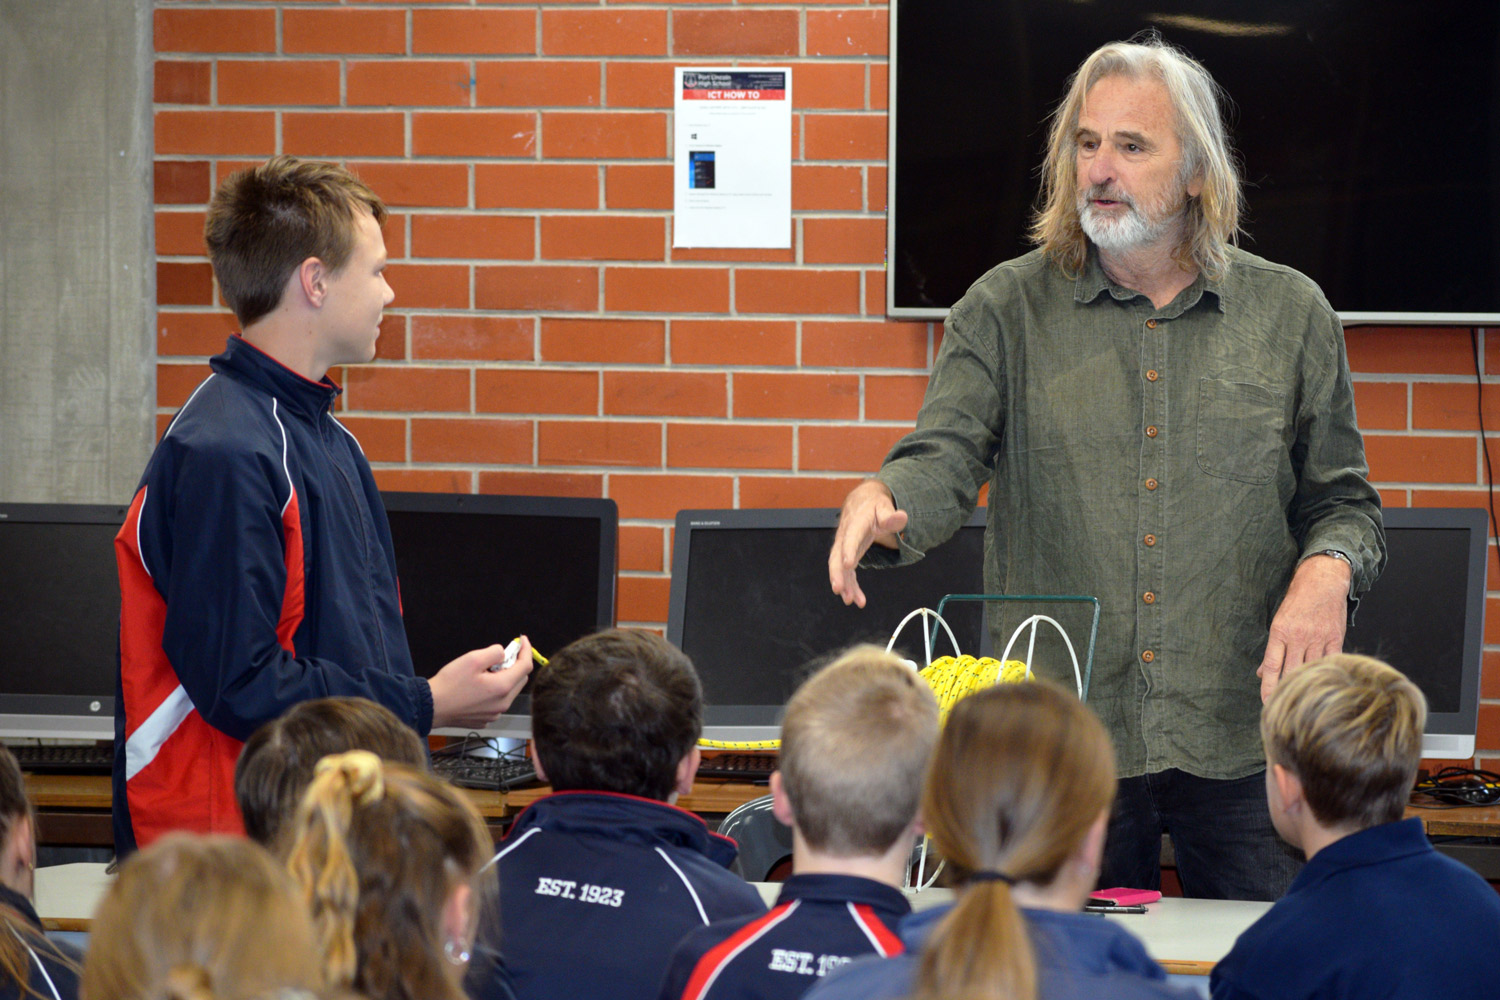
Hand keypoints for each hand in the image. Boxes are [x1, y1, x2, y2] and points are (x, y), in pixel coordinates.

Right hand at [429, 636, 533, 728]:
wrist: (431, 707)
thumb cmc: (450, 683)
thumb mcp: (472, 659)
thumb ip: (494, 652)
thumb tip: (503, 653)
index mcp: (503, 688)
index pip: (526, 666)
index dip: (526, 650)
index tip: (523, 640)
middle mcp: (503, 704)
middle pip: (519, 680)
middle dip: (515, 665)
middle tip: (500, 656)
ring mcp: (494, 714)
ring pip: (509, 692)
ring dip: (504, 679)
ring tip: (485, 672)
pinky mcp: (484, 720)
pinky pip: (497, 702)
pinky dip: (494, 692)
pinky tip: (478, 687)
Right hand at [828, 480, 908, 607]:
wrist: (861, 502)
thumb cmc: (874, 506)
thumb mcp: (884, 507)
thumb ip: (891, 515)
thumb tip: (902, 517)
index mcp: (856, 522)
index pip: (851, 536)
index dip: (848, 550)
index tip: (848, 564)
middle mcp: (845, 536)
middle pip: (837, 555)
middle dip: (837, 573)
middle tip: (839, 589)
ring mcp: (844, 547)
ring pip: (839, 567)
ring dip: (844, 584)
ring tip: (850, 600)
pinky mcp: (847, 555)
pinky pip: (846, 572)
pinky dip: (850, 585)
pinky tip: (856, 598)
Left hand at [1257, 556, 1350, 701]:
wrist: (1322, 582)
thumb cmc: (1297, 603)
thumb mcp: (1278, 622)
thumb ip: (1273, 649)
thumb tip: (1262, 673)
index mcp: (1280, 632)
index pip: (1272, 666)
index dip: (1269, 686)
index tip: (1266, 702)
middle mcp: (1298, 636)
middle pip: (1291, 671)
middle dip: (1286, 690)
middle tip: (1282, 707)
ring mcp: (1318, 637)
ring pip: (1311, 668)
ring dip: (1305, 685)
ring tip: (1302, 701)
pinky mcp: (1335, 637)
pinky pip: (1331, 661)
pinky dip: (1325, 673)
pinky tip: (1323, 685)